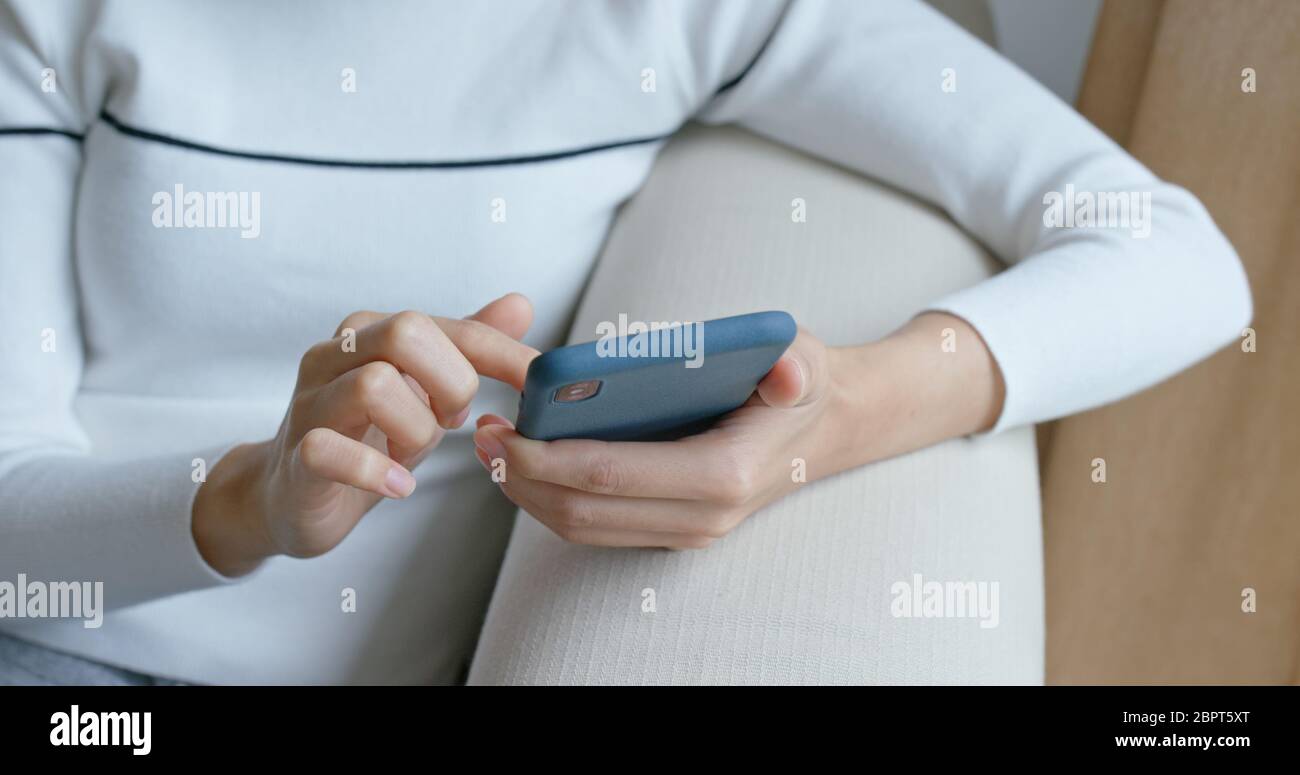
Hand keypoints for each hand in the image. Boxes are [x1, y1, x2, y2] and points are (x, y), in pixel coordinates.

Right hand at [193, 293, 538, 575]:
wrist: (291, 495)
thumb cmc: (367, 436)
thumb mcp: (426, 388)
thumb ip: (467, 345)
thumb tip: (520, 303)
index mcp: (370, 333)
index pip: (448, 326)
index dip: (501, 354)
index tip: (536, 386)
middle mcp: (334, 356)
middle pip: (406, 333)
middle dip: (452, 382)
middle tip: (452, 419)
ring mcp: (310, 405)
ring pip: (374, 386)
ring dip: (416, 429)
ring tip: (413, 452)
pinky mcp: (296, 456)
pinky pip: (329, 449)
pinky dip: (375, 472)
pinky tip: (398, 485)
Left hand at [471, 313, 1002, 548]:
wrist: (825, 429)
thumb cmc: (798, 384)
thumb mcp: (802, 357)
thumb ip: (792, 364)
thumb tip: (787, 372)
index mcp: (721, 474)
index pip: (611, 475)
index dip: (546, 457)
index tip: (504, 429)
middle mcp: (700, 517)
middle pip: (583, 512)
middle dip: (522, 478)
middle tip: (484, 436)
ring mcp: (684, 532)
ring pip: (582, 528)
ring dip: (529, 494)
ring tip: (495, 447)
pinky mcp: (670, 530)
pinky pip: (596, 527)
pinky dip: (553, 500)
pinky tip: (528, 462)